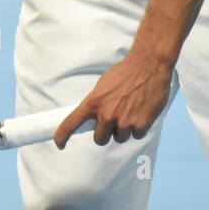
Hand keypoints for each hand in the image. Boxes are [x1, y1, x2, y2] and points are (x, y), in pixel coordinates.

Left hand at [53, 52, 173, 148]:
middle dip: (105, 133)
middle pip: (100, 139)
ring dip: (123, 130)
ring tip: (130, 112)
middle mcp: (107, 114)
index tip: (59, 144)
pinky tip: (141, 112)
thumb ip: (97, 103)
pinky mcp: (141, 124)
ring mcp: (124, 121)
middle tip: (113, 121)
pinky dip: (138, 128)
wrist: (149, 65)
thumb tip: (94, 118)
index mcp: (93, 102)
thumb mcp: (102, 85)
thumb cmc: (125, 73)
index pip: (71, 123)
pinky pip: (136, 135)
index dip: (62, 136)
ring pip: (119, 138)